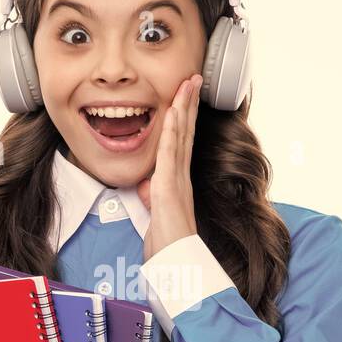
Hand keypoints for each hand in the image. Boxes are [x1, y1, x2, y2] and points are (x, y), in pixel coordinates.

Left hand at [138, 73, 201, 261]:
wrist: (175, 263)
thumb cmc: (167, 244)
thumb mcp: (155, 214)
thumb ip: (153, 197)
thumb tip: (148, 186)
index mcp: (177, 181)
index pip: (181, 142)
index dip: (185, 117)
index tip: (186, 96)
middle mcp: (180, 176)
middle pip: (185, 132)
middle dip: (188, 103)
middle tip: (193, 79)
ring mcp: (176, 180)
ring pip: (180, 137)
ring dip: (183, 108)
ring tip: (187, 84)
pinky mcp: (169, 187)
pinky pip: (169, 154)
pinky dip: (172, 131)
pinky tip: (173, 112)